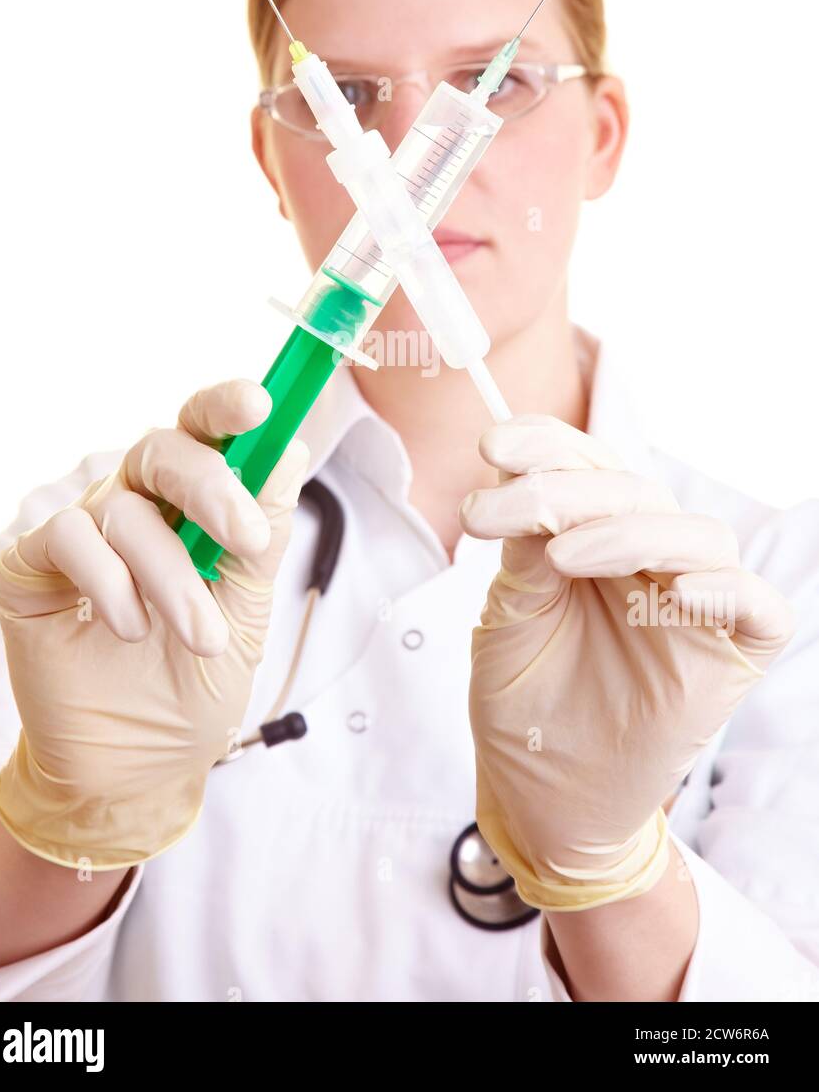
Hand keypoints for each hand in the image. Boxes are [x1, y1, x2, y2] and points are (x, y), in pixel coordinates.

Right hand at [0, 379, 307, 869]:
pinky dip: (110, 584)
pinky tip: (125, 629)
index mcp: (193, 505)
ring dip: (173, 578)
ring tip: (198, 638)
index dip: (229, 406)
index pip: (208, 431)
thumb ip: (263, 535)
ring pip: (128, 510)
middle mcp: (139, 505)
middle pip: (165, 450)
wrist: (138, 766)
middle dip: (212, 489)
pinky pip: (71, 539)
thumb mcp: (247, 611)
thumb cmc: (195, 684)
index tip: (261, 405)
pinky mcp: (35, 567)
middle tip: (244, 543)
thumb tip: (291, 450)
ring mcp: (86, 533)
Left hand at [459, 414, 794, 912]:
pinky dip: (722, 586)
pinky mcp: (734, 653)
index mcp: (597, 539)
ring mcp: (696, 604)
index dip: (547, 444)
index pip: (588, 467)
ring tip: (561, 555)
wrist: (544, 802)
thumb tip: (528, 475)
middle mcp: (651, 561)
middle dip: (561, 491)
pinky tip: (674, 587)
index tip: (491, 444)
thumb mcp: (510, 617)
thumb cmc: (527, 707)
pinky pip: (755, 603)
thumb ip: (526, 548)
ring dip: (627, 531)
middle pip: (634, 492)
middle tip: (492, 514)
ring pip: (695, 534)